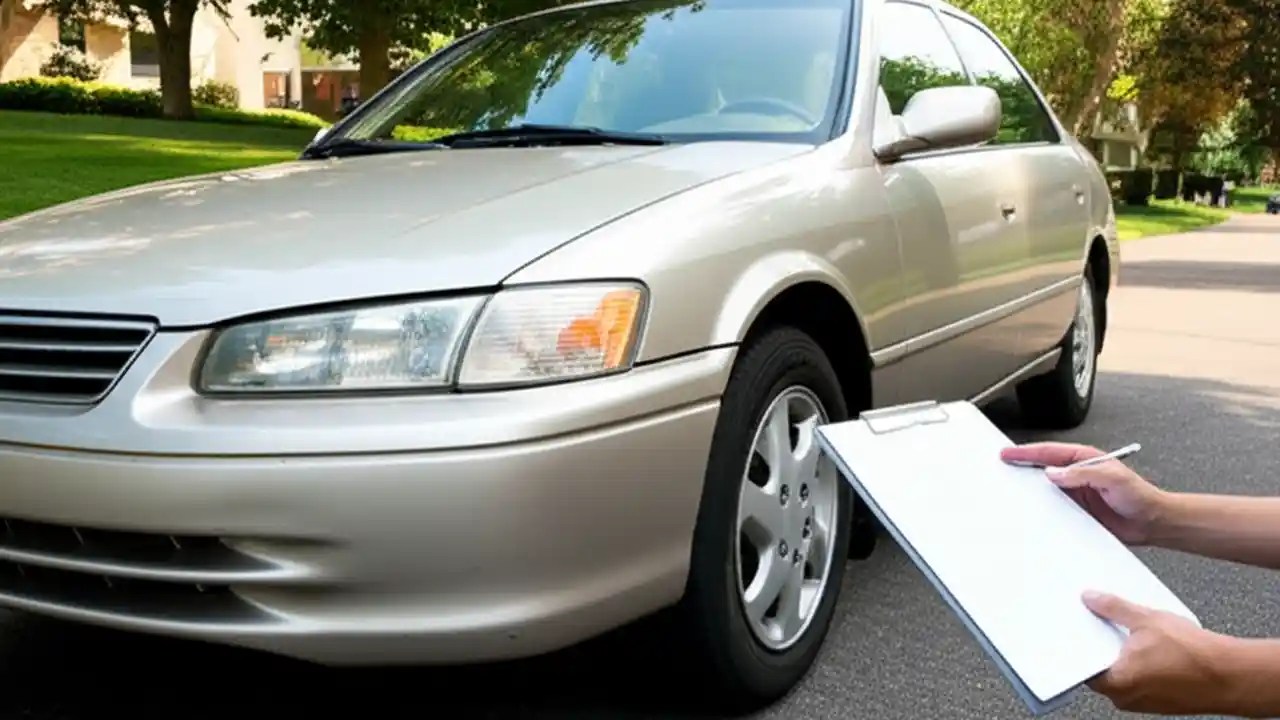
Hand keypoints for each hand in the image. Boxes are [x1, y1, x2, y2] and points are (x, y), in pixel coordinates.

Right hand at [1001, 442, 1167, 544]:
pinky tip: (1030, 509)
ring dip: (1028, 486)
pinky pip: (1053, 506)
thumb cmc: (1141, 497)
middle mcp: (1077, 474)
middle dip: (1021, 464)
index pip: (1049, 452)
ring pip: (1044, 486)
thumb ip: (1084, 474)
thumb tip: (1054, 473)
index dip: (1026, 452)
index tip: (1008, 453)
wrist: (1152, 522)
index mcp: (1085, 459)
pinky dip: (1039, 506)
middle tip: (1001, 464)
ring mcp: (1075, 492)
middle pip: (1042, 466)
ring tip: (1009, 485)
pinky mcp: (1076, 510)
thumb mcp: (1113, 478)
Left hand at [1082, 591, 1232, 714]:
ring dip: (1123, 656)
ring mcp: (1144, 702)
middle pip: (1101, 670)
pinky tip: (1150, 648)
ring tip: (1132, 634)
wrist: (1231, 675)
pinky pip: (1141, 681)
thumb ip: (1113, 607)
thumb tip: (1092, 599)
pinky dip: (1141, 665)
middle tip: (1104, 624)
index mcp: (1116, 682)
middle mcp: (1126, 698)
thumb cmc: (1193, 654)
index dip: (1079, 646)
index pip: (1082, 666)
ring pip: (1123, 676)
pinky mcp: (1161, 702)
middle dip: (1102, 647)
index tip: (1078, 629)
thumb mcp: (1146, 619)